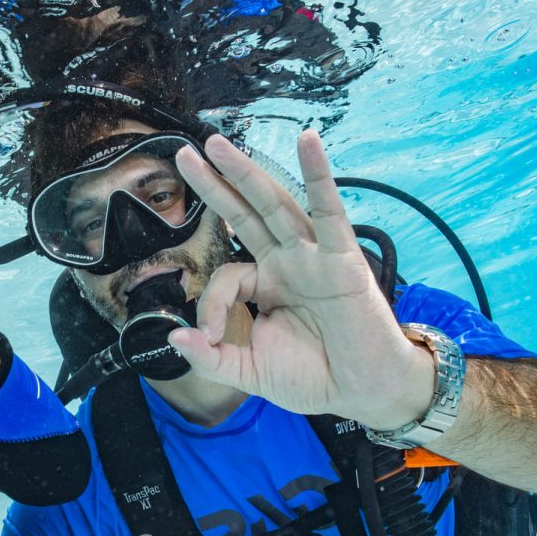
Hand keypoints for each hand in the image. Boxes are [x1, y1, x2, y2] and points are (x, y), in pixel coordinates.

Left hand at [169, 131, 435, 429]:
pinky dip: (319, 175)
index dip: (210, 303)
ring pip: (275, 205)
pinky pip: (329, 212)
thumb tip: (173, 339)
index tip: (212, 335)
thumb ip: (211, 359)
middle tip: (185, 154)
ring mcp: (313, 258)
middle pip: (244, 214)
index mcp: (266, 285)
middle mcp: (287, 263)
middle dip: (215, 184)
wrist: (363, 393)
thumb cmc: (314, 380)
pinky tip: (308, 142)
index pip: (227, 274)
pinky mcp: (342, 260)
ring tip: (216, 144)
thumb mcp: (250, 372)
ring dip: (246, 172)